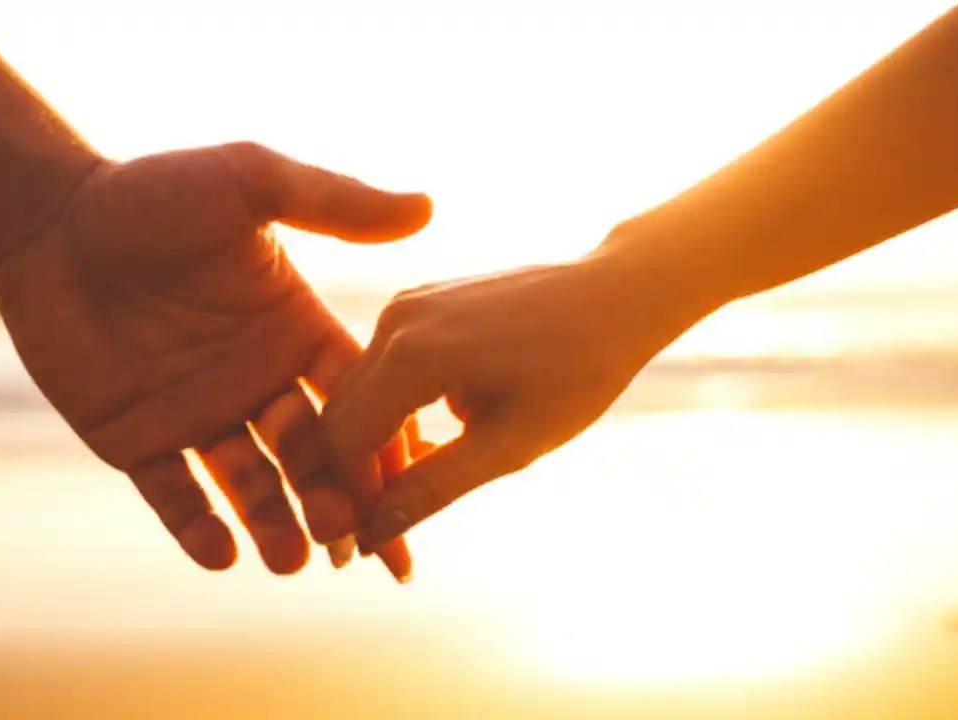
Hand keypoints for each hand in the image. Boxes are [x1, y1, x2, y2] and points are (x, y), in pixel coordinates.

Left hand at [0, 142, 431, 576]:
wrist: (46, 220)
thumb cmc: (150, 191)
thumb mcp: (249, 180)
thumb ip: (333, 200)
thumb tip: (427, 207)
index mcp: (294, 329)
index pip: (355, 392)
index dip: (381, 435)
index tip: (407, 475)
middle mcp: (257, 380)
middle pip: (312, 452)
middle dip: (332, 492)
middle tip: (346, 531)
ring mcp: (199, 414)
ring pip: (251, 483)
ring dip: (275, 521)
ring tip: (291, 557)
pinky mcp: (138, 440)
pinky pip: (174, 494)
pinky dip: (197, 527)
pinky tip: (222, 554)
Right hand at [321, 245, 712, 550]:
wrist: (616, 295)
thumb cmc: (579, 371)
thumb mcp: (509, 445)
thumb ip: (433, 487)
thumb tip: (373, 534)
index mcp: (413, 354)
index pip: (345, 442)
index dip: (349, 500)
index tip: (360, 548)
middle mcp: (396, 321)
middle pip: (341, 416)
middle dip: (352, 477)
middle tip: (375, 534)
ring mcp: (404, 305)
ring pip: (359, 392)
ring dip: (373, 446)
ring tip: (403, 496)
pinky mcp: (418, 302)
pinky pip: (383, 366)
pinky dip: (392, 411)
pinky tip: (428, 445)